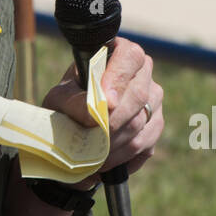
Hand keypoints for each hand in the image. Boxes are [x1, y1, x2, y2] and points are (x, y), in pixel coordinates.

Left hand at [41, 37, 163, 187]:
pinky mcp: (156, 126)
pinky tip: (105, 162)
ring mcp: (154, 100)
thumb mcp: (60, 98)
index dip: (119, 78)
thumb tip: (92, 115)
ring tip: (93, 156)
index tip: (104, 103)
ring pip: (142, 122)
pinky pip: (146, 143)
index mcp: (120, 53)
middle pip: (139, 94)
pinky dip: (123, 157)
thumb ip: (72, 102)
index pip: (130, 56)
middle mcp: (143, 73)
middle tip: (94, 137)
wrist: (72, 124)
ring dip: (116, 143)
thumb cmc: (67, 102)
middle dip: (114, 121)